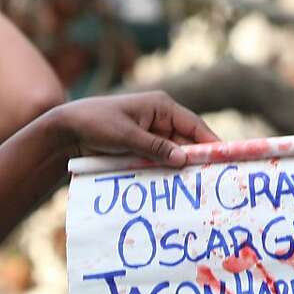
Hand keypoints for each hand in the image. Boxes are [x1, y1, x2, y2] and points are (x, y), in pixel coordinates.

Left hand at [39, 92, 217, 169]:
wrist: (67, 130)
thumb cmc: (95, 123)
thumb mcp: (126, 136)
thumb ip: (156, 148)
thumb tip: (184, 160)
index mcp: (161, 106)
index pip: (195, 126)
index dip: (211, 143)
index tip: (226, 160)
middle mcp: (160, 118)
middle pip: (188, 141)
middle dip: (198, 160)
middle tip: (212, 181)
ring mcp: (151, 133)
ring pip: (175, 153)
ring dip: (182, 169)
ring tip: (197, 187)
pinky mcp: (142, 146)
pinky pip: (161, 159)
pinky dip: (167, 171)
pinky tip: (174, 186)